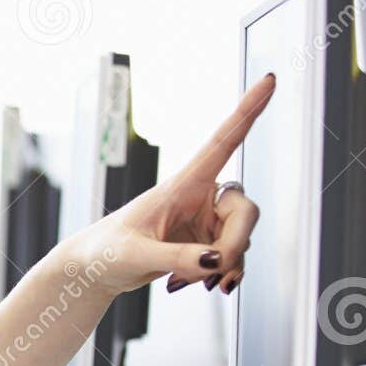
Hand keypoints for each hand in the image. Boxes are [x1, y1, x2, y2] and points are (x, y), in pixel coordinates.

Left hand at [59, 73, 273, 299]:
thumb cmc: (104, 252)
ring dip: (223, 265)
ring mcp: (206, 221)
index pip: (222, 141)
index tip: (270, 79)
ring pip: (242, 238)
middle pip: (245, 211)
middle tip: (214, 272)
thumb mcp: (135, 254)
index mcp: (182, 184)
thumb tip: (218, 261)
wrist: (95, 271)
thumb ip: (177, 258)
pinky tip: (203, 286)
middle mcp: (200, 197)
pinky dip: (224, 274)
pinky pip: (234, 258)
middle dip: (235, 245)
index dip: (248, 111)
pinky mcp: (207, 243)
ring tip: (184, 281)